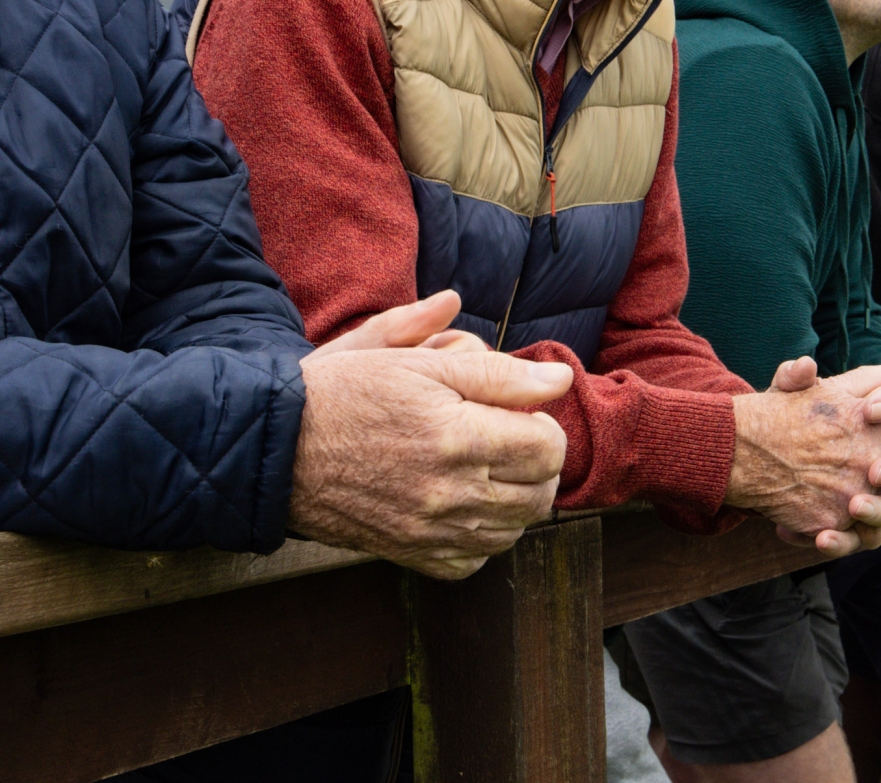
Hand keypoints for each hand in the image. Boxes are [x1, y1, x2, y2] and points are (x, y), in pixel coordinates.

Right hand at [289, 291, 572, 579]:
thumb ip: (499, 373)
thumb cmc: (348, 393)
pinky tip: (466, 505)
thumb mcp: (420, 364)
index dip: (544, 428)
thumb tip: (559, 379)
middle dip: (538, 465)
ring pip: (513, 531)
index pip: (549, 449)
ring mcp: (429, 531)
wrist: (277, 447)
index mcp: (457, 438)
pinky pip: (473, 561)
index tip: (522, 416)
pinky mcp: (410, 554)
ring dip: (516, 500)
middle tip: (512, 440)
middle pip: (540, 495)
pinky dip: (482, 537)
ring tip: (491, 469)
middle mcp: (448, 492)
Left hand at [731, 358, 880, 556]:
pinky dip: (844, 541)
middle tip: (875, 472)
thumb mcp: (785, 399)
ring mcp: (878, 493)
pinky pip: (865, 539)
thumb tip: (804, 366)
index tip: (870, 411)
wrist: (764, 459)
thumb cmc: (788, 420)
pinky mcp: (858, 526)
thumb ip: (793, 380)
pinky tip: (820, 537)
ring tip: (853, 507)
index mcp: (879, 416)